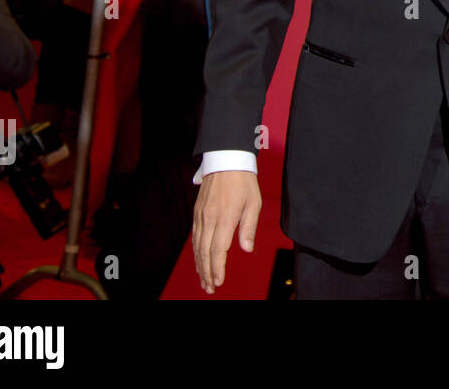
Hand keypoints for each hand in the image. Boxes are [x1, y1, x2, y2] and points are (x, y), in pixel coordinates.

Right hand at [192, 169, 261, 293]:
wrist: (226, 160)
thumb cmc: (243, 180)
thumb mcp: (254, 203)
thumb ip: (249, 227)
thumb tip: (246, 249)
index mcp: (225, 217)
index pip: (218, 250)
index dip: (217, 268)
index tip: (219, 281)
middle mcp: (209, 218)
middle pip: (205, 252)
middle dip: (206, 272)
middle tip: (209, 288)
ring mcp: (201, 215)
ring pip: (197, 246)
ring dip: (200, 265)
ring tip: (203, 280)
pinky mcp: (197, 212)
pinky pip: (195, 237)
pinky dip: (196, 252)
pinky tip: (199, 260)